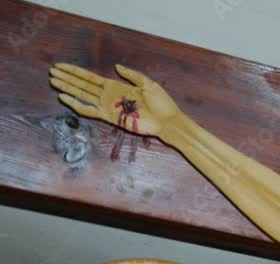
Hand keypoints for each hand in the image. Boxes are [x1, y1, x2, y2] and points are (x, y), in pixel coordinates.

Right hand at [49, 63, 179, 136]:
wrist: (167, 121)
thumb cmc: (161, 103)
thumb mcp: (148, 83)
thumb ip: (132, 75)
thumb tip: (117, 66)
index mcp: (116, 86)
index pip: (91, 77)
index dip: (76, 72)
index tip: (62, 66)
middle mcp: (109, 95)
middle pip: (83, 85)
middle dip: (67, 78)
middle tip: (52, 72)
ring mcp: (108, 106)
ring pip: (82, 95)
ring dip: (68, 88)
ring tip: (53, 81)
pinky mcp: (109, 117)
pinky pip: (89, 110)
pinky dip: (76, 104)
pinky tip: (64, 98)